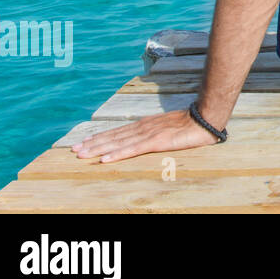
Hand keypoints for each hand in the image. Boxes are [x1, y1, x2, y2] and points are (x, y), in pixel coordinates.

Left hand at [71, 109, 220, 162]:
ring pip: (118, 143)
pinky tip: (105, 159)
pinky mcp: (155, 142)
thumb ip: (155, 133)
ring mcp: (148, 134)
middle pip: (113, 137)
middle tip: (74, 150)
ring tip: (82, 154)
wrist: (205, 119)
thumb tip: (145, 139)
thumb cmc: (190, 124)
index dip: (100, 137)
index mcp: (145, 125)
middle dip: (93, 144)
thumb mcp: (168, 128)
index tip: (83, 142)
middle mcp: (142, 128)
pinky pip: (133, 150)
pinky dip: (117, 154)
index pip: (117, 132)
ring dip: (98, 149)